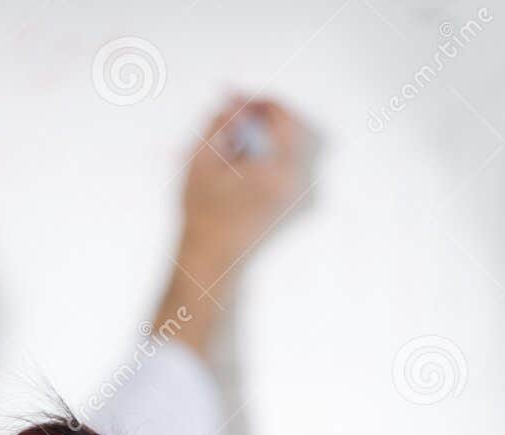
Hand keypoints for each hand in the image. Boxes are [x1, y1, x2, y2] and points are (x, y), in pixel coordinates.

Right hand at [152, 96, 313, 359]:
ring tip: (236, 146)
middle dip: (266, 117)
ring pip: (293, 147)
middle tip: (238, 114)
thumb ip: (221, 121)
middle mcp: (300, 184)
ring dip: (268, 136)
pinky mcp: (297, 206)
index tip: (236, 99)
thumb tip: (234, 99)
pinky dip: (270, 156)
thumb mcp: (202, 159)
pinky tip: (243, 167)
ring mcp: (302, 197)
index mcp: (282, 171)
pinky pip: (290, 167)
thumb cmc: (203, 218)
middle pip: (294, 129)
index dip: (258, 102)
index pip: (283, 117)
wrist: (212, 265)